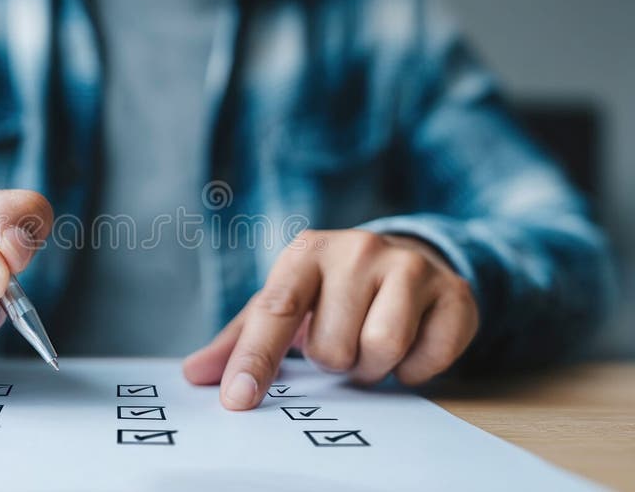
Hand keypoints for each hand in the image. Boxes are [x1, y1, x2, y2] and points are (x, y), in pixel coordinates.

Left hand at [183, 229, 477, 409]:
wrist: (411, 258)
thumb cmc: (333, 288)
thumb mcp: (286, 301)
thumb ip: (241, 339)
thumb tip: (195, 374)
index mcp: (307, 251)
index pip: (275, 310)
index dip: (255, 360)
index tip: (237, 400)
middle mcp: (358, 250)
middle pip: (331, 347)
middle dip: (334, 361)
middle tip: (342, 341)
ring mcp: (410, 267)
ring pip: (379, 352)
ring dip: (371, 369)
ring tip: (370, 345)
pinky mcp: (455, 293)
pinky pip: (426, 360)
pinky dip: (413, 369)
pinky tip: (408, 344)